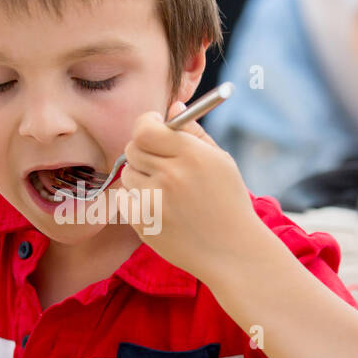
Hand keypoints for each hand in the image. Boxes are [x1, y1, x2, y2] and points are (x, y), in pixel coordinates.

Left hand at [115, 100, 267, 279]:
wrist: (232, 252)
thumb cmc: (228, 202)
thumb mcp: (220, 162)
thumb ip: (193, 132)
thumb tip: (172, 106)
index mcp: (192, 156)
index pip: (145, 128)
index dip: (146, 124)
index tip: (153, 127)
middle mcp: (171, 176)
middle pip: (132, 148)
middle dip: (143, 150)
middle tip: (158, 160)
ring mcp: (154, 202)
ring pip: (128, 174)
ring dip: (141, 177)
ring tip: (166, 190)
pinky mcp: (143, 224)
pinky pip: (125, 199)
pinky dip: (136, 201)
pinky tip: (160, 208)